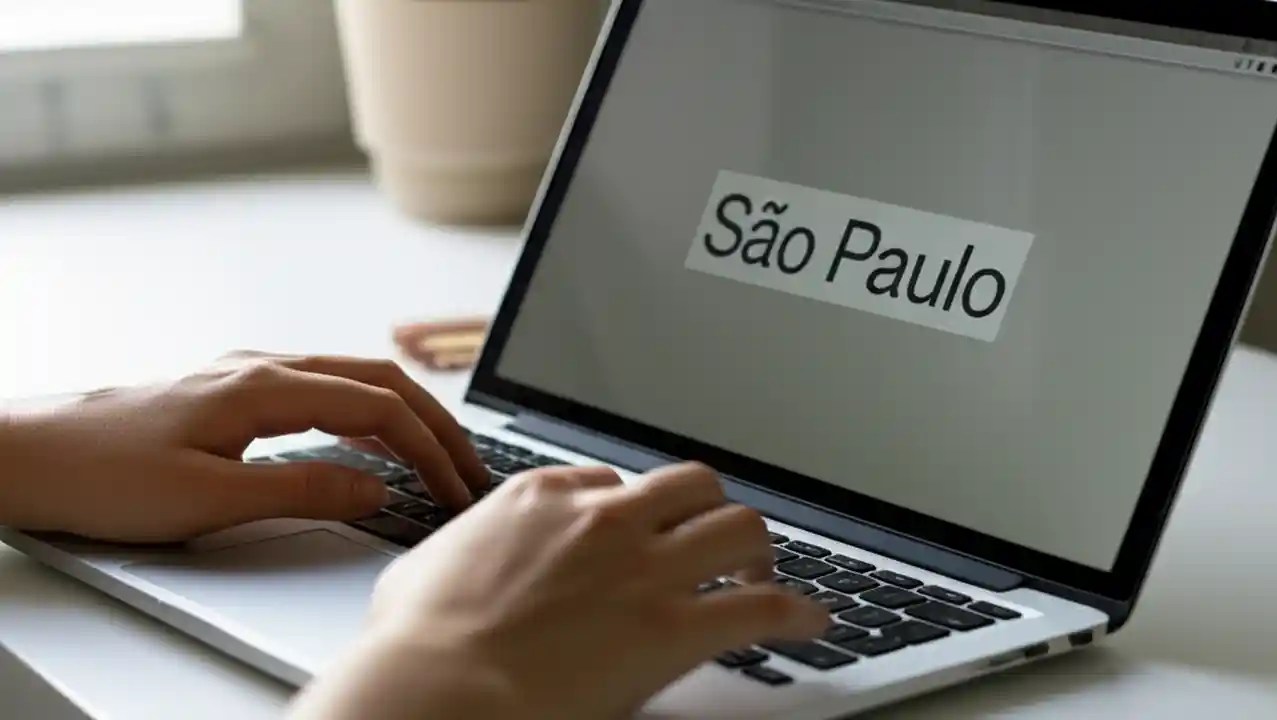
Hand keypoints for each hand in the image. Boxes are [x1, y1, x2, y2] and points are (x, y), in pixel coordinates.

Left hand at [0, 351, 487, 542]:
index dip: (431, 448)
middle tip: (471, 467)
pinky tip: (370, 439)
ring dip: (405, 416)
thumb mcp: (210, 498)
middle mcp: (265, 368)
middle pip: (380, 382)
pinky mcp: (234, 392)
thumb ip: (303, 490)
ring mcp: (249, 375)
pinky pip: (325, 390)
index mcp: (267, 387)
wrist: (29, 454)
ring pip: (354, 381)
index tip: (458, 488)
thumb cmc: (104, 474)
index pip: (381, 408)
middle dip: (437, 424)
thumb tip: (377, 486)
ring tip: (437, 455)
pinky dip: (368, 413)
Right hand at [288, 463, 828, 719]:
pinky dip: (795, 612)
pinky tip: (807, 621)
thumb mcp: (422, 572)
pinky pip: (762, 606)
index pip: (611, 482)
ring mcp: (643, 567)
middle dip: (708, 509)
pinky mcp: (674, 626)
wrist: (437, 689)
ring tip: (761, 572)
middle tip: (713, 540)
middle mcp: (604, 518)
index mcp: (544, 497)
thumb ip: (459, 553)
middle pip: (691, 485)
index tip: (639, 533)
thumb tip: (446, 567)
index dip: (632, 510)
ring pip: (738, 526)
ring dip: (756, 549)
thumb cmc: (416, 643)